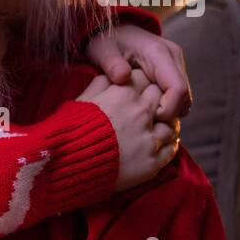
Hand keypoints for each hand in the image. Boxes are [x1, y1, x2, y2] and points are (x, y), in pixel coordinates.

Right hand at [77, 70, 179, 191]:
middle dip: (158, 101)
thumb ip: (99, 84)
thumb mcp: (80, 100)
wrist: (68, 165)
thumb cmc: (71, 130)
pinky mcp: (152, 162)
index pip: (145, 78)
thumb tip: (110, 75)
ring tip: (160, 127)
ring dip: (167, 124)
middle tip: (151, 108)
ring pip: (171, 125)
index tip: (138, 89)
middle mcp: (141, 114)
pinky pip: (171, 149)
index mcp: (124, 94)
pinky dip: (169, 144)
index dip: (142, 83)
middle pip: (163, 99)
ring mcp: (149, 139)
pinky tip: (162, 143)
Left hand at [84, 22, 191, 119]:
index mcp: (158, 53)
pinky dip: (168, 105)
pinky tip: (149, 109)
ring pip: (184, 96)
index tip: (148, 118)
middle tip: (145, 121)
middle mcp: (173, 56)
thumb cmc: (106, 42)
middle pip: (185, 95)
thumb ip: (112, 65)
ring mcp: (176, 62)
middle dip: (169, 113)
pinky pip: (178, 93)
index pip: (178, 88)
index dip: (168, 109)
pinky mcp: (174, 69)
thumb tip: (122, 77)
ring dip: (169, 110)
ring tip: (146, 115)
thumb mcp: (103, 52)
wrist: (113, 29)